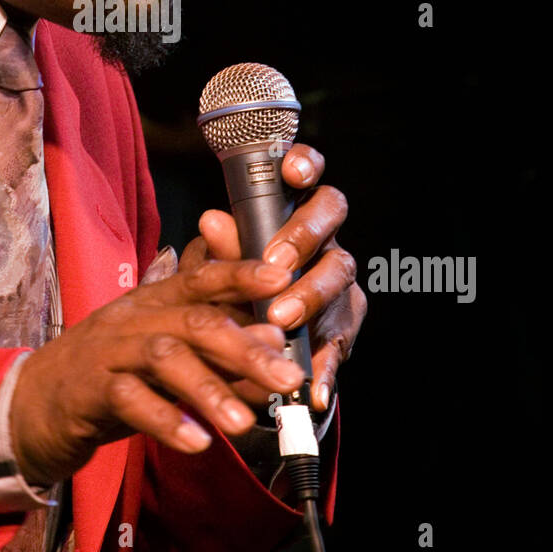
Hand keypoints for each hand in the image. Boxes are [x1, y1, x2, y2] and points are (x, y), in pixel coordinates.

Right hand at [9, 256, 307, 485]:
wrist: (32, 405)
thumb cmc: (110, 377)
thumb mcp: (166, 356)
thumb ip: (217, 346)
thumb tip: (274, 341)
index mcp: (154, 301)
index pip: (201, 278)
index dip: (240, 272)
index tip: (282, 276)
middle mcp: (133, 318)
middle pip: (193, 321)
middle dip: (244, 347)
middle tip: (287, 376)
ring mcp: (107, 352)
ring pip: (164, 357)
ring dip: (209, 388)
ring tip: (245, 422)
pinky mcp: (86, 391)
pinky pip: (128, 400)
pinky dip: (165, 420)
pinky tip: (196, 441)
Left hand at [183, 143, 366, 413]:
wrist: (245, 353)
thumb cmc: (231, 294)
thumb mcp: (218, 273)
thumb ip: (221, 250)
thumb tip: (211, 220)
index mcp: (290, 212)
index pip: (308, 174)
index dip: (306, 164)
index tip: (292, 171)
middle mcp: (321, 239)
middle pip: (331, 215)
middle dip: (305, 234)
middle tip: (276, 261)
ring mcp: (338, 284)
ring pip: (340, 274)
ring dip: (310, 295)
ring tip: (280, 318)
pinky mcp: (341, 329)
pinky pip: (339, 344)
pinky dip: (325, 368)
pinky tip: (312, 387)